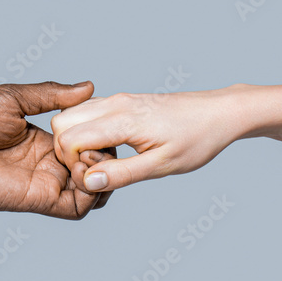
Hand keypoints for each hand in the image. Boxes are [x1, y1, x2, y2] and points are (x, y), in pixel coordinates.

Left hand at [0, 81, 113, 218]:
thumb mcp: (13, 98)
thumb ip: (51, 95)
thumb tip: (88, 87)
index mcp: (44, 141)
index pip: (87, 143)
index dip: (100, 134)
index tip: (103, 119)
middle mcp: (48, 164)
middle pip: (96, 167)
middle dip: (108, 153)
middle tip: (100, 141)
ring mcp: (45, 184)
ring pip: (93, 190)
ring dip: (103, 174)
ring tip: (90, 155)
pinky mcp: (38, 201)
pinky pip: (77, 208)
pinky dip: (91, 193)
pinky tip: (81, 169)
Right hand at [51, 88, 252, 191]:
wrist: (219, 113)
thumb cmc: (197, 139)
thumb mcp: (162, 165)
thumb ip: (122, 174)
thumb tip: (88, 181)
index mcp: (122, 119)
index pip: (69, 139)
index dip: (75, 164)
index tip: (102, 175)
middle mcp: (114, 103)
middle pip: (62, 123)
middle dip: (69, 150)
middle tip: (101, 167)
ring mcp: (117, 99)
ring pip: (71, 115)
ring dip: (78, 141)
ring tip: (110, 159)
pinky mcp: (122, 101)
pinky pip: (88, 113)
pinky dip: (88, 132)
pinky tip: (114, 148)